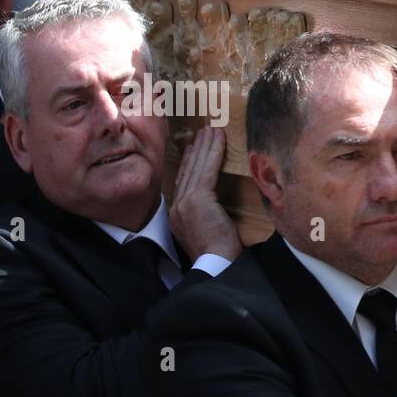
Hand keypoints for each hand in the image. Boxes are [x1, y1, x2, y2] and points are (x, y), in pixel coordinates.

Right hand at [169, 127, 241, 261]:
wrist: (217, 266)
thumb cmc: (220, 256)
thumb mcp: (207, 233)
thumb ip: (206, 217)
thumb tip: (216, 209)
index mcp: (177, 216)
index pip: (183, 182)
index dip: (188, 163)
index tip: (194, 149)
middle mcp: (176, 207)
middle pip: (187, 170)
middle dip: (196, 149)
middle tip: (203, 132)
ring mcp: (184, 202)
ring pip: (196, 167)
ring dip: (205, 146)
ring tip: (211, 130)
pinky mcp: (197, 200)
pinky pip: (207, 170)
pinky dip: (213, 153)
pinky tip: (218, 139)